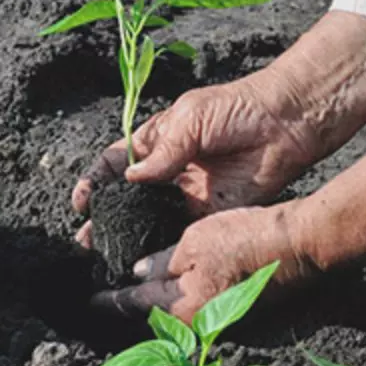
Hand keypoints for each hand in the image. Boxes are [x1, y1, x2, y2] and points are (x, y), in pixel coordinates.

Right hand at [72, 74, 325, 245]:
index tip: (81, 200)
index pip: (116, 163)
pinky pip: (181, 231)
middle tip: (86, 239)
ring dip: (128, 235)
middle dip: (105, 216)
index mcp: (158, 141)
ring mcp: (188, 193)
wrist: (284, 123)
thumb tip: (132, 179)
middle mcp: (169, 170)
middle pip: (128, 197)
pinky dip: (161, 244)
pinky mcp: (210, 212)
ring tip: (105, 253)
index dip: (95, 180)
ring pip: (150, 219)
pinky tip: (142, 256)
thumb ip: (161, 153)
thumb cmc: (236, 109)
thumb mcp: (189, 119)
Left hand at [90, 203, 314, 321]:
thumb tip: (138, 273)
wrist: (301, 247)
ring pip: (177, 313)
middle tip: (109, 294)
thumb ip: (162, 261)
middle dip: (131, 306)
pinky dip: (183, 299)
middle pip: (154, 317)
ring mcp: (222, 322)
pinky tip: (177, 284)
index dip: (108, 300)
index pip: (133, 304)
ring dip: (157, 303)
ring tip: (137, 288)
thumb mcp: (194, 241)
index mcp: (183, 307)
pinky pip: (199, 308)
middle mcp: (199, 324)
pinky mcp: (239, 313)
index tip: (88, 301)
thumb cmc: (247, 240)